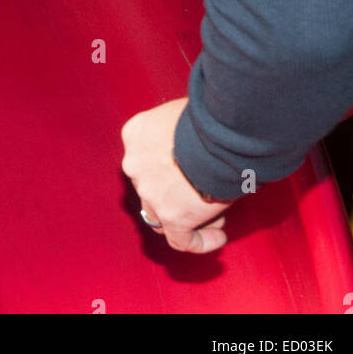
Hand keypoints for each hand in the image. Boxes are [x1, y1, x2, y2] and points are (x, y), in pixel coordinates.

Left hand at [121, 98, 232, 252]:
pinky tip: (218, 237)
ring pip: (161, 215)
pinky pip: (181, 240)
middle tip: (203, 194)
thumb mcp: (179, 112)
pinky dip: (199, 242)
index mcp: (135, 133)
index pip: (144, 156)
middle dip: (175, 194)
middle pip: (151, 186)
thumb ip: (177, 130)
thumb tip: (195, 142)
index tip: (189, 170)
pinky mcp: (170, 216)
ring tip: (216, 216)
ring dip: (186, 218)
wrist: (216, 132)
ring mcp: (149, 192)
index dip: (165, 167)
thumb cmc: (206, 115)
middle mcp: (134, 163)